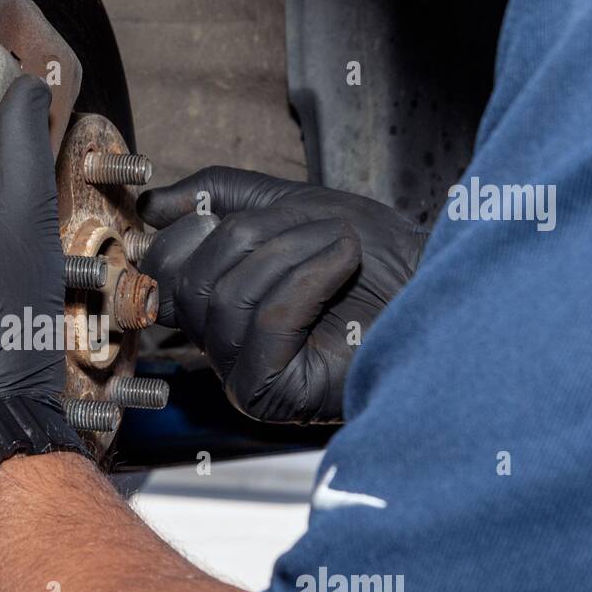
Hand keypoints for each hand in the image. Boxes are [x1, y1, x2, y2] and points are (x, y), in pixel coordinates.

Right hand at [137, 167, 426, 422]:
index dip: (188, 234)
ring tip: (342, 246)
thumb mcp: (290, 206)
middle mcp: (222, 348)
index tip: (227, 216)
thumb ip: (221, 196)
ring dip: (293, 252)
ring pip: (228, 298)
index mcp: (219, 307)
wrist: (440, 290)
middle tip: (319, 227)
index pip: (162, 273)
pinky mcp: (272, 394)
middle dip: (257, 236)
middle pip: (193, 280)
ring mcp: (243, 376)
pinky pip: (264, 322)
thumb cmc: (378, 258)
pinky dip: (306, 279)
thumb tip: (151, 205)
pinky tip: (343, 266)